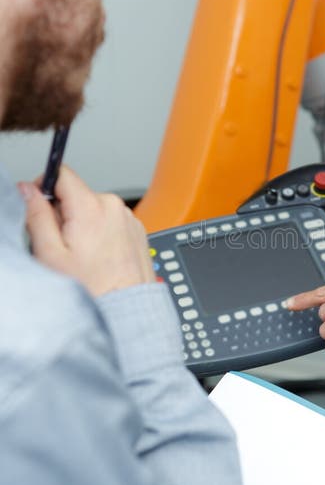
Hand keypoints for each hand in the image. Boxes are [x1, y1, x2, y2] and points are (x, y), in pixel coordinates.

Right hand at [20, 166, 155, 296]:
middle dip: (64, 215)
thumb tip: (27, 189)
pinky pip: (110, 223)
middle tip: (63, 246)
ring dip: (83, 226)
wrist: (127, 311)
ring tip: (84, 256)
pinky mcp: (137, 231)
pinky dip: (101, 235)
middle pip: (77, 195)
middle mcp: (114, 207)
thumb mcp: (50, 254)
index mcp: (92, 206)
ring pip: (93, 210)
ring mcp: (129, 219)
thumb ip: (36, 215)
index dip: (45, 187)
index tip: (40, 207)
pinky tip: (100, 258)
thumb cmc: (93, 289)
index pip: (62, 173)